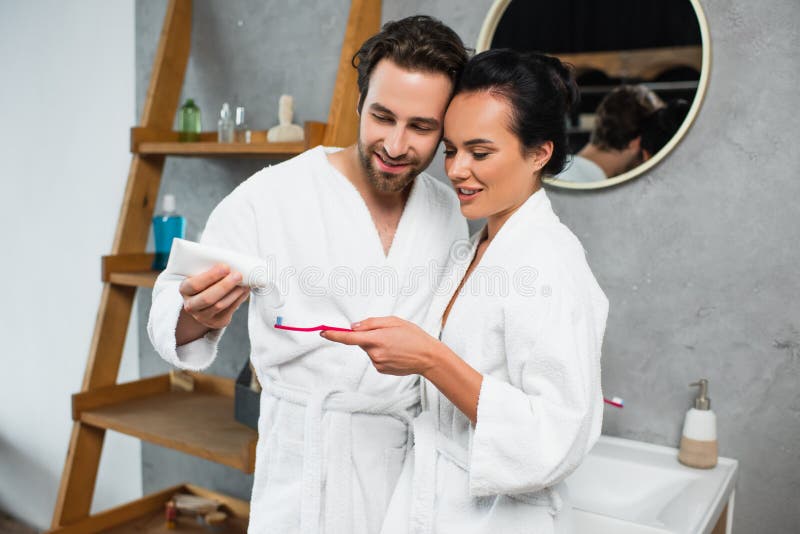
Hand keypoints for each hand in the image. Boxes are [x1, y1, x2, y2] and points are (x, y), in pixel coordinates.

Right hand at [179, 263, 249, 330]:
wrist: (206, 302)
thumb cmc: (207, 283)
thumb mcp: (203, 275)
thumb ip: (212, 269)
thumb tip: (233, 263)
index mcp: (185, 289)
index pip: (195, 284)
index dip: (211, 276)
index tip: (225, 267)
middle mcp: (190, 305)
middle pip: (208, 298)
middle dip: (225, 286)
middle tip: (238, 275)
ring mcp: (202, 316)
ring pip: (219, 305)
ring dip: (234, 293)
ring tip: (244, 283)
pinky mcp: (216, 321)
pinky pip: (229, 310)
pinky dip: (239, 299)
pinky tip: (244, 291)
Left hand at [321, 316, 441, 375]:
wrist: (428, 357)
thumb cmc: (414, 336)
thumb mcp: (394, 321)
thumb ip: (372, 323)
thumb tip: (354, 327)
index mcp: (377, 339)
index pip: (349, 338)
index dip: (334, 335)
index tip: (323, 332)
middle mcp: (375, 353)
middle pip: (361, 342)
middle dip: (368, 336)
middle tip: (387, 333)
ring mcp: (378, 364)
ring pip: (369, 350)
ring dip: (376, 345)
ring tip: (395, 344)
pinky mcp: (381, 370)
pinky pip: (375, 358)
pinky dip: (381, 353)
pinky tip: (395, 352)